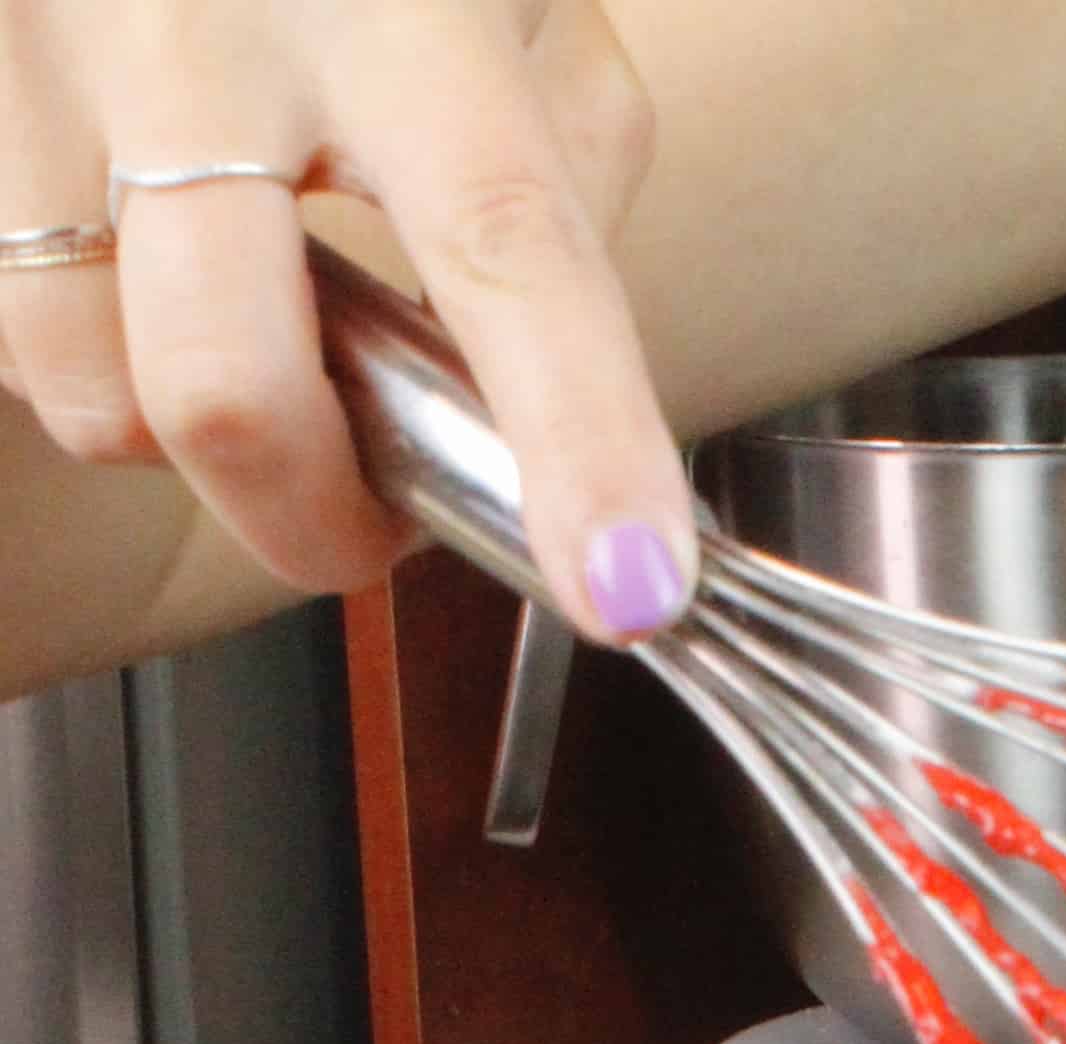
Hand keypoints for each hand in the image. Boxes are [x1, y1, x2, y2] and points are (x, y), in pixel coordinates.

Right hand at [0, 0, 691, 636]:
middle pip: (225, 386)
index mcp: (393, 4)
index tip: (627, 586)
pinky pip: (14, 329)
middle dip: (306, 511)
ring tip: (238, 331)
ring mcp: (42, 56)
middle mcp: (194, 28)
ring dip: (181, 432)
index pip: (504, 242)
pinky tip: (139, 258)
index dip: (578, 433)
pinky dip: (93, 346)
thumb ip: (568, 165)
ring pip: (89, 388)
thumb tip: (548, 378)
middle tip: (365, 502)